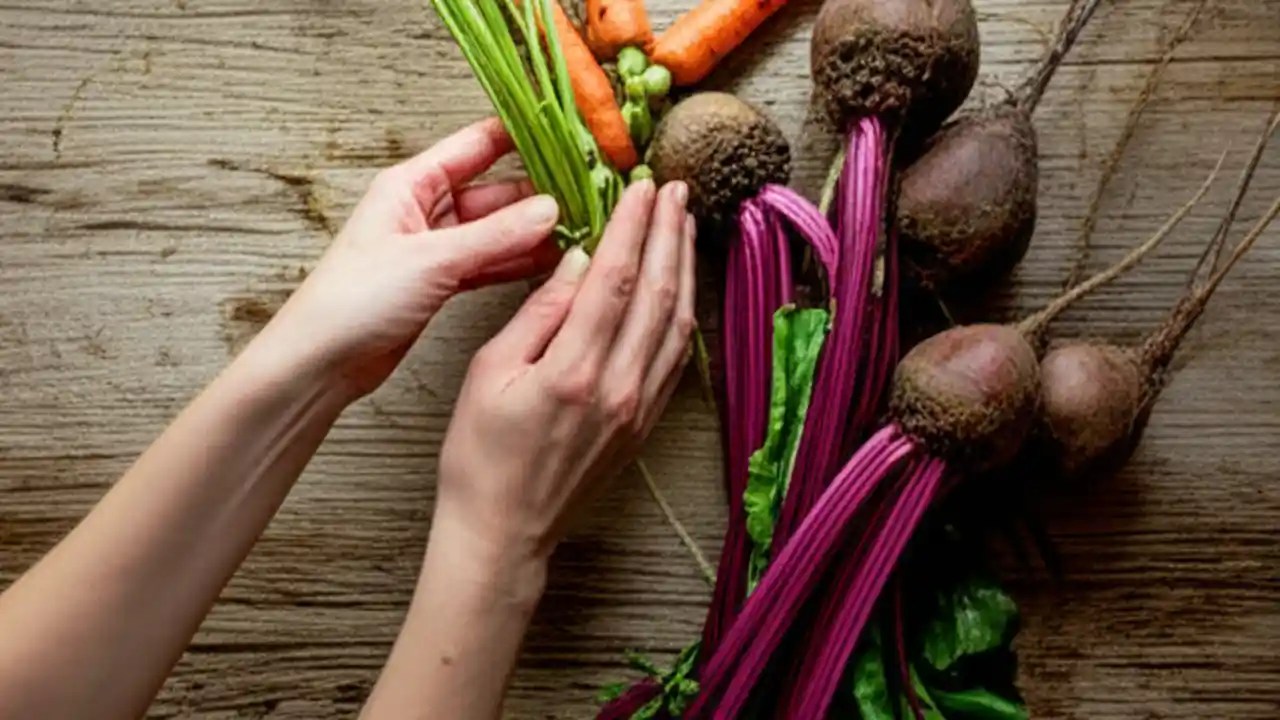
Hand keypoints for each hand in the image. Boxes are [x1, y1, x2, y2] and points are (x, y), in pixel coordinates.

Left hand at [254, 118, 562, 398]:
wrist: (319, 361)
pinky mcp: (439, 284)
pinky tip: (551, 263)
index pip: (477, 144)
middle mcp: (423, 210)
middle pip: (494, 189)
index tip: (568, 135)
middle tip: (589, 196)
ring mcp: (433, 248)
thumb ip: (496, 234)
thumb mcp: (432, 259)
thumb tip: (550, 208)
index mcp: (410, 184)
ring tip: (582, 231)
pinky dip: (516, 263)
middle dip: (539, 193)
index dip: (523, 135)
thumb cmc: (353, 300)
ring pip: (496, 230)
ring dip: (533, 232)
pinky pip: (488, 263)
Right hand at [434, 179, 696, 568]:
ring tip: (683, 225)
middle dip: (668, 233)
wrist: (503, 531)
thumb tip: (575, 263)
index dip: (631, 226)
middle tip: (673, 189)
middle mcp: (619, 388)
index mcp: (573, 371)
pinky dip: (683, 313)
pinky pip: (676, 357)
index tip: (638, 186)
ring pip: (677, 323)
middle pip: (657, 293)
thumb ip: (537, 315)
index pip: (615, 279)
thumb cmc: (480, 456)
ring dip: (684, 267)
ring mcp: (639, 409)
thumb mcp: (488, 373)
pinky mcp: (645, 424)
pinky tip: (682, 286)